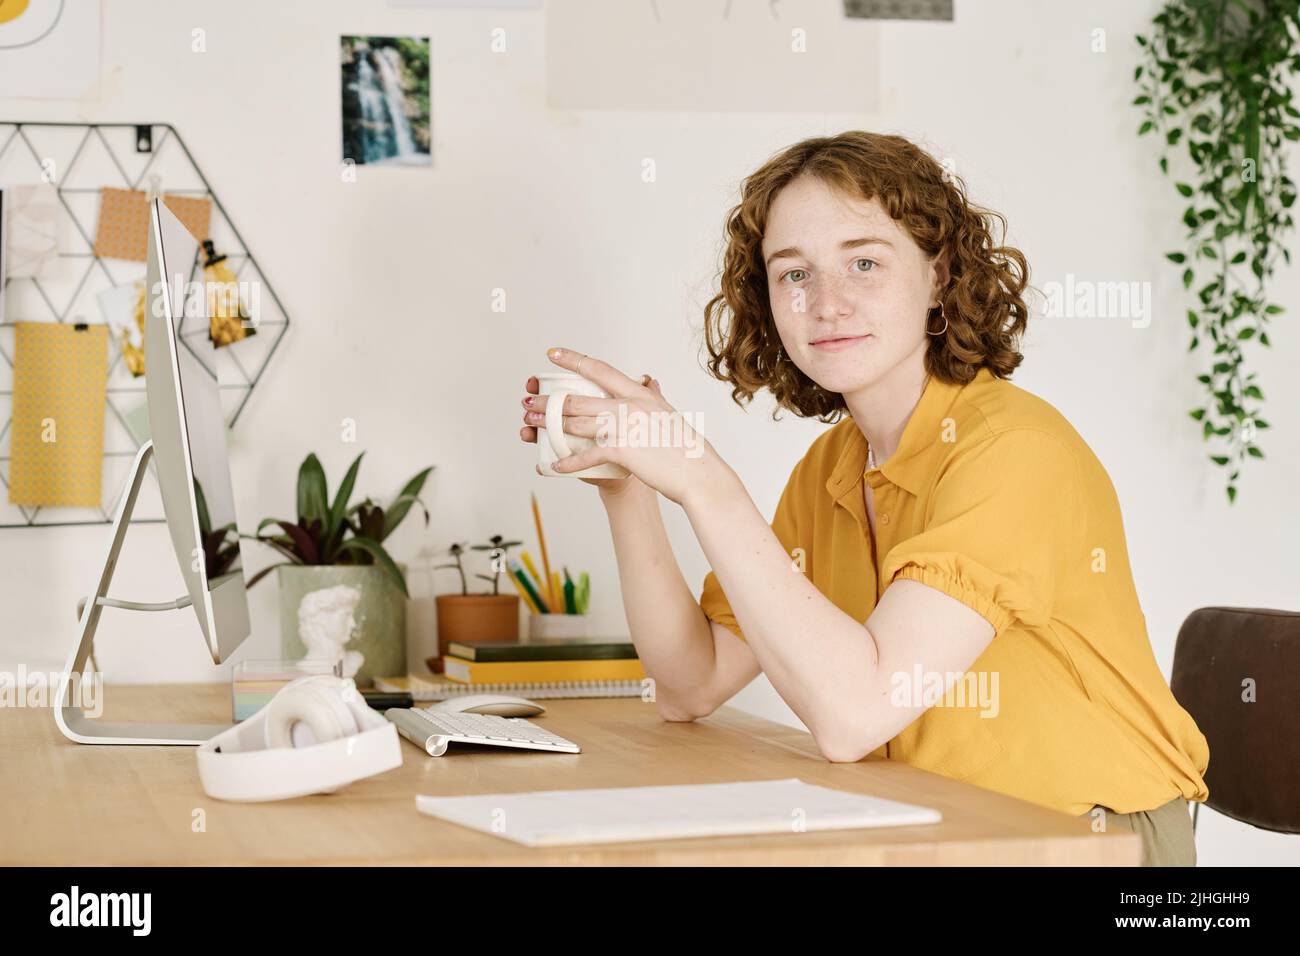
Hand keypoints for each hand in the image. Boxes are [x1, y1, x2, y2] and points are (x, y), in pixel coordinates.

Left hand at [519, 348, 728, 506]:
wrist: (698, 472)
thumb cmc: (686, 447)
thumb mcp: (668, 413)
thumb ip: (651, 397)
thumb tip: (646, 382)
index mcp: (639, 393)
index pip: (600, 369)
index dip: (573, 360)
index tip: (553, 353)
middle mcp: (629, 405)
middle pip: (578, 399)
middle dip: (549, 401)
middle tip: (529, 402)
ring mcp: (624, 426)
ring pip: (576, 423)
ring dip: (549, 425)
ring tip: (532, 425)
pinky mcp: (621, 450)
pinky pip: (586, 455)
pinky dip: (567, 463)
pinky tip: (554, 466)